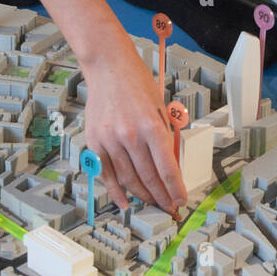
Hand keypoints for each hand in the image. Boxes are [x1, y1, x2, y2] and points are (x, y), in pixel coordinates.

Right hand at [80, 31, 186, 217]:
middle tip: (169, 207)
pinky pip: (106, 175)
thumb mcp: (160, 109)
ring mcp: (110, 140)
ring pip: (129, 179)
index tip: (180, 200)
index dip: (175, 188)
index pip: (166, 168)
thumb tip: (169, 167)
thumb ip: (164, 138)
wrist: (109, 68)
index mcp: (152, 126)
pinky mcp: (95, 143)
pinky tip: (126, 202)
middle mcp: (130, 136)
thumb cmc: (137, 84)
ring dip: (143, 196)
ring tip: (153, 204)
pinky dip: (116, 191)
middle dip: (162, 196)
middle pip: (148, 177)